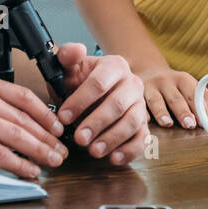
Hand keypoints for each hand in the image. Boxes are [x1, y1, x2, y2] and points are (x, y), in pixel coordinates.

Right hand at [0, 72, 68, 179]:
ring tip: (53, 161)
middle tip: (62, 149)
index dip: (44, 113)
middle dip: (47, 136)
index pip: (22, 95)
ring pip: (16, 135)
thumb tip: (12, 120)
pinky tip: (29, 170)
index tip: (57, 127)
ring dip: (40, 151)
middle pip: (23, 117)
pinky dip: (19, 164)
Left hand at [54, 44, 147, 165]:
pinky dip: (129, 150)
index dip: (80, 101)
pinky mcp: (143, 125)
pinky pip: (142, 138)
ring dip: (113, 138)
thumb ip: (67, 56)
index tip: (63, 116)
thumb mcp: (68, 69)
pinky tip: (114, 158)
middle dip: (97, 123)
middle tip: (78, 138)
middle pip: (117, 104)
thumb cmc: (77, 83)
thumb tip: (76, 50)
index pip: (99, 83)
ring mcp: (140, 105)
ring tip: (94, 151)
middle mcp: (132, 83)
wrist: (89, 95)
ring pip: (132, 122)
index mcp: (115, 66)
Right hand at [139, 65, 207, 128]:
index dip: (200, 107)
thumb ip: (205, 98)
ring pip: (155, 100)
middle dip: (183, 111)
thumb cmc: (174, 85)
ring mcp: (149, 88)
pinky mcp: (136, 95)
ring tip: (168, 123)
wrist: (147, 70)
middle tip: (190, 124)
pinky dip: (141, 113)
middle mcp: (165, 82)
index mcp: (182, 79)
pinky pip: (138, 105)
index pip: (193, 93)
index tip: (205, 121)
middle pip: (175, 97)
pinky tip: (145, 122)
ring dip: (162, 112)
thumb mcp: (191, 86)